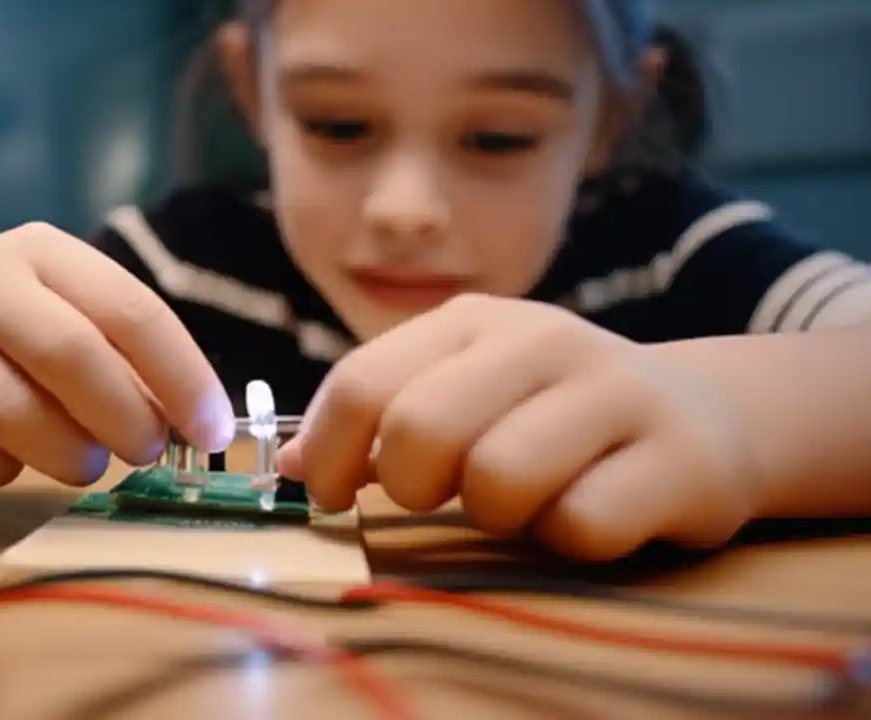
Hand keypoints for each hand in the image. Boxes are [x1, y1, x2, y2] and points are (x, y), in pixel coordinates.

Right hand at [0, 223, 233, 486]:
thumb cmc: (14, 333)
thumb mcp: (72, 318)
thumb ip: (131, 363)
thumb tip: (198, 427)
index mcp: (42, 250)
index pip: (131, 310)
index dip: (182, 378)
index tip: (213, 432)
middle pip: (69, 354)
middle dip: (124, 417)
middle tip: (147, 452)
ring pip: (11, 412)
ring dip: (66, 455)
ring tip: (85, 464)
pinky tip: (8, 459)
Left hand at [277, 294, 761, 560]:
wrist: (703, 413)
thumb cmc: (552, 413)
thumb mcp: (462, 391)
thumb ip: (380, 418)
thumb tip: (293, 466)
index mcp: (472, 321)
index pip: (364, 383)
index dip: (331, 452)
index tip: (331, 494)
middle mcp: (543, 339)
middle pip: (422, 429)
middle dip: (414, 485)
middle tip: (440, 496)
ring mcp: (617, 391)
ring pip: (500, 480)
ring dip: (499, 514)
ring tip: (528, 497)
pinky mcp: (680, 457)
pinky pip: (581, 525)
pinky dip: (571, 539)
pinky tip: (592, 510)